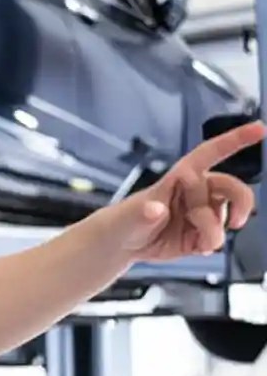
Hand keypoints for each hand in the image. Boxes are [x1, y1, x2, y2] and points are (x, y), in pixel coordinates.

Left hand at [112, 120, 264, 260]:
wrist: (122, 245)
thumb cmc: (123, 220)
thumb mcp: (130, 217)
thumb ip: (144, 213)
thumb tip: (155, 209)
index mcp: (180, 176)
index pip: (210, 153)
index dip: (235, 139)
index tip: (259, 128)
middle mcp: (196, 191)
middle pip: (232, 188)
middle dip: (241, 203)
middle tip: (237, 221)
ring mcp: (201, 212)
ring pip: (223, 219)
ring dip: (212, 233)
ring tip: (191, 240)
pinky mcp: (202, 232)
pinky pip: (218, 238)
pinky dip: (209, 245)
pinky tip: (193, 246)